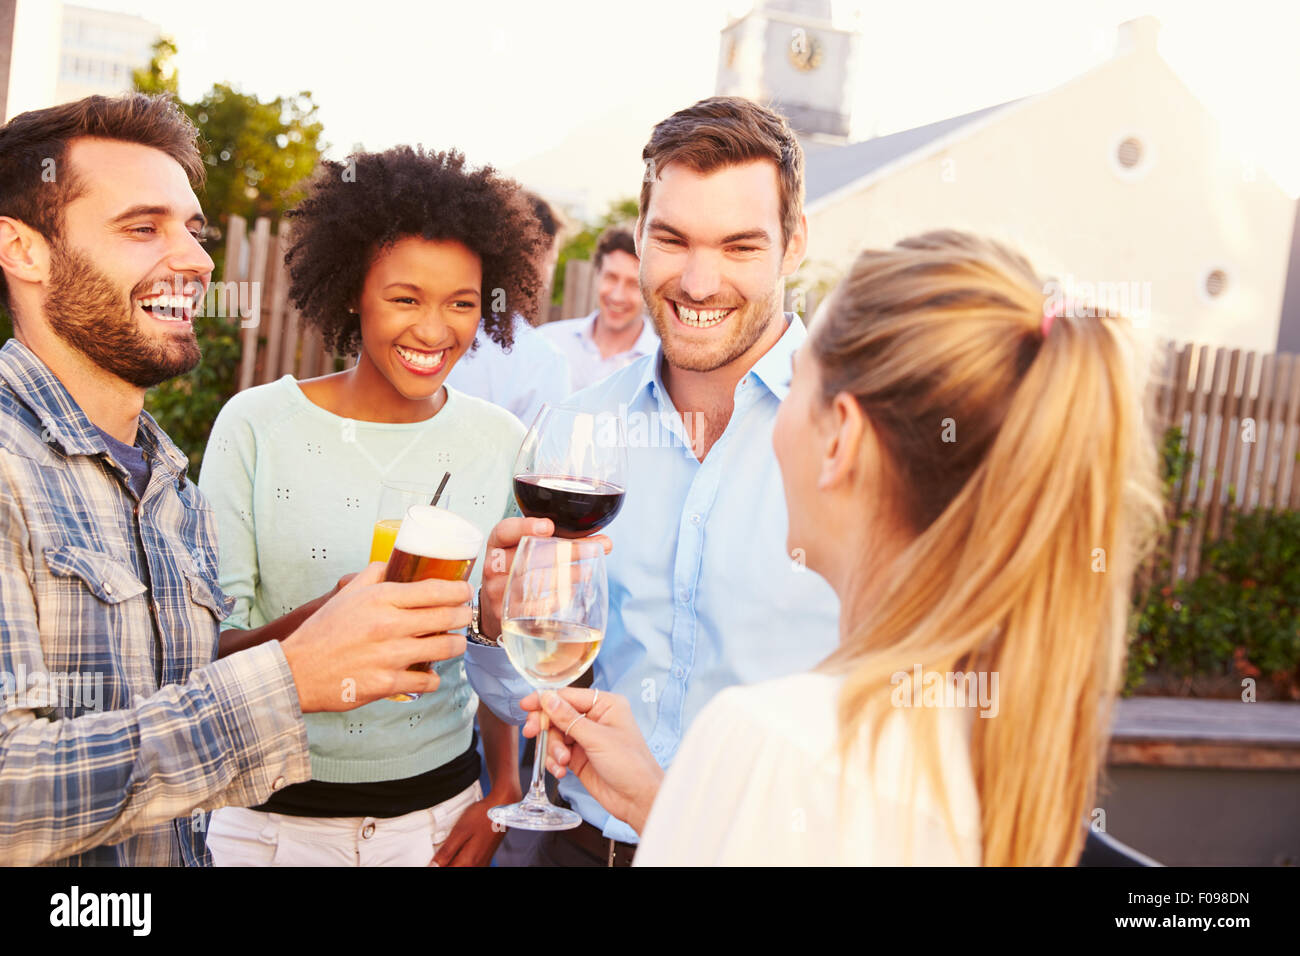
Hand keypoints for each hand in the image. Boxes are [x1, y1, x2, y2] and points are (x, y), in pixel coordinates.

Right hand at [282, 562, 471, 711]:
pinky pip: (427, 681)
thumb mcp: (346, 594)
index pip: (435, 590)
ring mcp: (390, 656)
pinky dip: (433, 678)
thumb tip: (394, 563)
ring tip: (453, 643)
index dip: (459, 590)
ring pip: (444, 648)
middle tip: (464, 615)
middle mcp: (389, 625)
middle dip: (463, 615)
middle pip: (447, 617)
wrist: (297, 672)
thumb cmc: (323, 632)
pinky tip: (429, 673)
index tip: (465, 591)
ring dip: (455, 645)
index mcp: (381, 599)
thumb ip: (373, 575)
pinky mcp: (387, 683)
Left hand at [430, 787, 520, 866]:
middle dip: (444, 863)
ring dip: (452, 860)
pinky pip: (468, 864)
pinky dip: (460, 858)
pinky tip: (459, 848)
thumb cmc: (483, 816)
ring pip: (461, 867)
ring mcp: (481, 863)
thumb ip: (446, 851)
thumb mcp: (460, 831)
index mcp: (467, 862)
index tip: (431, 860)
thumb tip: (433, 866)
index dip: (435, 865)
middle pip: (454, 868)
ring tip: (449, 848)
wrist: (502, 808)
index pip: (445, 870)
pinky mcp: (484, 858)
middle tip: (438, 853)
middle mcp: (476, 866)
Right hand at [480, 518, 611, 638]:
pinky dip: (553, 600)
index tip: (549, 526)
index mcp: (498, 545)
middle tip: (591, 548)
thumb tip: (603, 541)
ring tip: (587, 571)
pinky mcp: (507, 615)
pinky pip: (530, 608)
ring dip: (564, 576)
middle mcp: (494, 567)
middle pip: (527, 556)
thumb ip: (556, 540)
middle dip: (563, 551)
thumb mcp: (527, 550)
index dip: (524, 527)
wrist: (497, 609)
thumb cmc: (518, 572)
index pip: (504, 532)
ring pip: (530, 582)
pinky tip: (570, 594)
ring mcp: (498, 592)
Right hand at [521, 688, 662, 834]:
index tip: (526, 705)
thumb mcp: (597, 738)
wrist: (637, 799)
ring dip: (553, 749)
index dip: (545, 700)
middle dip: (546, 726)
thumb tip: (548, 699)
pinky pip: (557, 753)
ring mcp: (586, 739)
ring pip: (555, 736)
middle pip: (558, 715)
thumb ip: (568, 719)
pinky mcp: (579, 757)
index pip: (568, 696)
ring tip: (561, 762)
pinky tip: (561, 770)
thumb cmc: (630, 765)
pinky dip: (554, 761)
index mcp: (605, 705)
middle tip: (532, 732)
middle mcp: (595, 719)